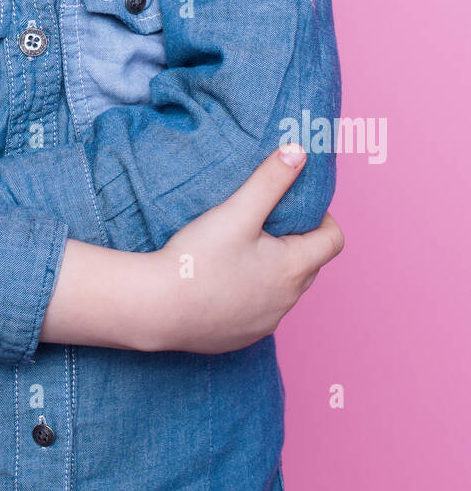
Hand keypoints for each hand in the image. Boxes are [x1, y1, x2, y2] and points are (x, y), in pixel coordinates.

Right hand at [139, 145, 343, 353]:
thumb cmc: (199, 258)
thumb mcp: (237, 211)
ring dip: (272, 270)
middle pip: (309, 265)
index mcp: (294, 269)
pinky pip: (257, 312)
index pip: (333, 241)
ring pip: (282, 290)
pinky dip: (249, 294)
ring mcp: (265, 324)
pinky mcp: (240, 338)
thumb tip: (298, 152)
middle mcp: (287, 302)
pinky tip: (220, 281)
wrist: (156, 308)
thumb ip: (270, 180)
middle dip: (294, 242)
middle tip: (263, 223)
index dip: (323, 219)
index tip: (297, 207)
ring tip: (238, 250)